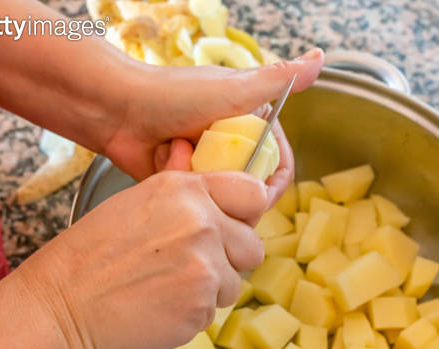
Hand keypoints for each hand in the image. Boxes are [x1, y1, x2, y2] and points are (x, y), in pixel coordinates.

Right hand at [17, 168, 266, 348]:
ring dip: (212, 289)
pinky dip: (193, 313)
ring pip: (236, 282)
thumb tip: (218, 189)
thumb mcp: (137, 203)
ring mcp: (205, 266)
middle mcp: (202, 223)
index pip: (252, 193)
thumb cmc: (90, 256)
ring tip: (169, 287)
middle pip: (253, 245)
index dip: (247, 214)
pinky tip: (162, 305)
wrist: (62, 307)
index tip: (237, 225)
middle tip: (196, 265)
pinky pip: (214, 310)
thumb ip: (185, 196)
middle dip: (232, 259)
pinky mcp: (201, 306)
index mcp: (185, 190)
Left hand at [102, 48, 323, 205]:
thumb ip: (280, 78)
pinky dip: (185, 187)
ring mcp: (207, 164)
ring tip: (183, 159)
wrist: (116, 109)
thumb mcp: (235, 88)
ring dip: (205, 183)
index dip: (273, 182)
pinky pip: (198, 202)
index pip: (278, 164)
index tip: (261, 194)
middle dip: (234, 189)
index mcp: (249, 123)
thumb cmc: (174, 94)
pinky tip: (168, 165)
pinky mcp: (185, 181)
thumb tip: (322, 57)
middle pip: (251, 187)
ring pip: (225, 199)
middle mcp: (231, 145)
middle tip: (212, 178)